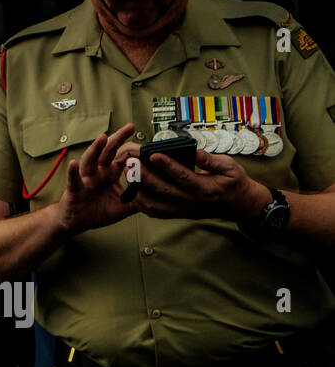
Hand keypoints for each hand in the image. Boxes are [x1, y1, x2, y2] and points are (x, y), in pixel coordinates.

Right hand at [56, 123, 138, 235]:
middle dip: (118, 138)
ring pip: (90, 161)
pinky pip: (73, 179)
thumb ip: (139, 199)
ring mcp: (85, 179)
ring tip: (102, 138)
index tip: (146, 142)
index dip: (132, 149)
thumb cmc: (97, 211)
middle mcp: (97, 172)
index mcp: (109, 174)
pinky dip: (73, 172)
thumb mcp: (123, 207)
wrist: (76, 221)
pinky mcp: (74, 189)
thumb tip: (159, 195)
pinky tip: (74, 164)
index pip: (122, 157)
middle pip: (107, 152)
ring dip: (95, 149)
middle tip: (129, 127)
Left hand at [113, 142, 270, 221]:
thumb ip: (211, 161)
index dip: (167, 165)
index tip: (153, 154)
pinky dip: (142, 203)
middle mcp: (192, 202)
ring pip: (156, 204)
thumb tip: (195, 152)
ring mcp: (184, 210)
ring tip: (128, 173)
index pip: (183, 177)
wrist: (238, 205)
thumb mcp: (230, 167)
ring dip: (139, 189)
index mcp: (206, 189)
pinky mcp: (178, 214)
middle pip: (164, 190)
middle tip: (131, 161)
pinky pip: (156, 212)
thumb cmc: (233, 182)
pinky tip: (132, 190)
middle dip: (145, 175)